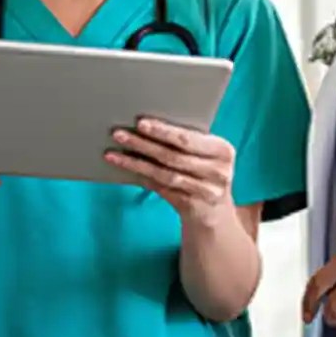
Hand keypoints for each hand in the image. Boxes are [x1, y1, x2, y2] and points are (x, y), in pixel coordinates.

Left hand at [104, 117, 236, 226]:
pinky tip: (125, 169)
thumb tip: (145, 124)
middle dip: (143, 144)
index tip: (140, 122)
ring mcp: (206, 192)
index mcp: (222, 150)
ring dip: (136, 163)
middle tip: (119, 134)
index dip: (163, 131)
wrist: (215, 213)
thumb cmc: (205, 172)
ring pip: (164, 174)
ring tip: (113, 153)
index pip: (188, 139)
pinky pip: (161, 188)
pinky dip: (141, 177)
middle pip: (173, 156)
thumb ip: (186, 141)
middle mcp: (218, 171)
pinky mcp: (191, 206)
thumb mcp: (206, 155)